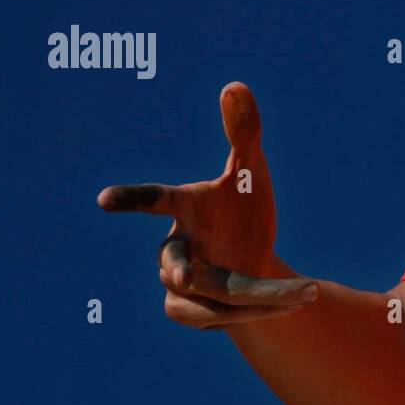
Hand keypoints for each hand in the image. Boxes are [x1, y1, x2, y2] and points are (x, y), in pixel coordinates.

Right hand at [98, 81, 318, 328]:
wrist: (254, 257)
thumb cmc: (243, 208)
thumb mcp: (251, 170)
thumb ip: (244, 132)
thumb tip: (236, 86)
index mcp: (186, 207)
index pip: (156, 199)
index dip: (132, 199)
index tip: (104, 200)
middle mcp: (176, 246)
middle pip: (170, 262)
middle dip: (177, 270)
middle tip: (186, 276)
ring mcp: (178, 283)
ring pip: (204, 298)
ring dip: (250, 299)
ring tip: (300, 294)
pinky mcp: (190, 311)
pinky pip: (217, 318)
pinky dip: (254, 313)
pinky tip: (289, 306)